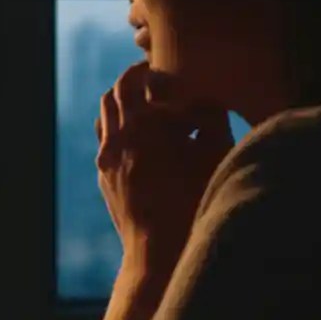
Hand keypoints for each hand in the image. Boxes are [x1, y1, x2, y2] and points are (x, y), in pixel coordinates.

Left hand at [96, 61, 233, 280]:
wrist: (159, 250)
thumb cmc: (195, 199)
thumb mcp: (216, 151)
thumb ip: (210, 115)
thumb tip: (202, 96)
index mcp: (139, 126)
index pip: (129, 81)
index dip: (144, 70)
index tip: (161, 69)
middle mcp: (115, 141)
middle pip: (111, 97)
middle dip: (131, 86)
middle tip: (154, 85)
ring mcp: (105, 162)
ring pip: (105, 120)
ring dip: (123, 110)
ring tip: (149, 113)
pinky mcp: (105, 180)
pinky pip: (107, 145)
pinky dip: (120, 134)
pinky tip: (145, 144)